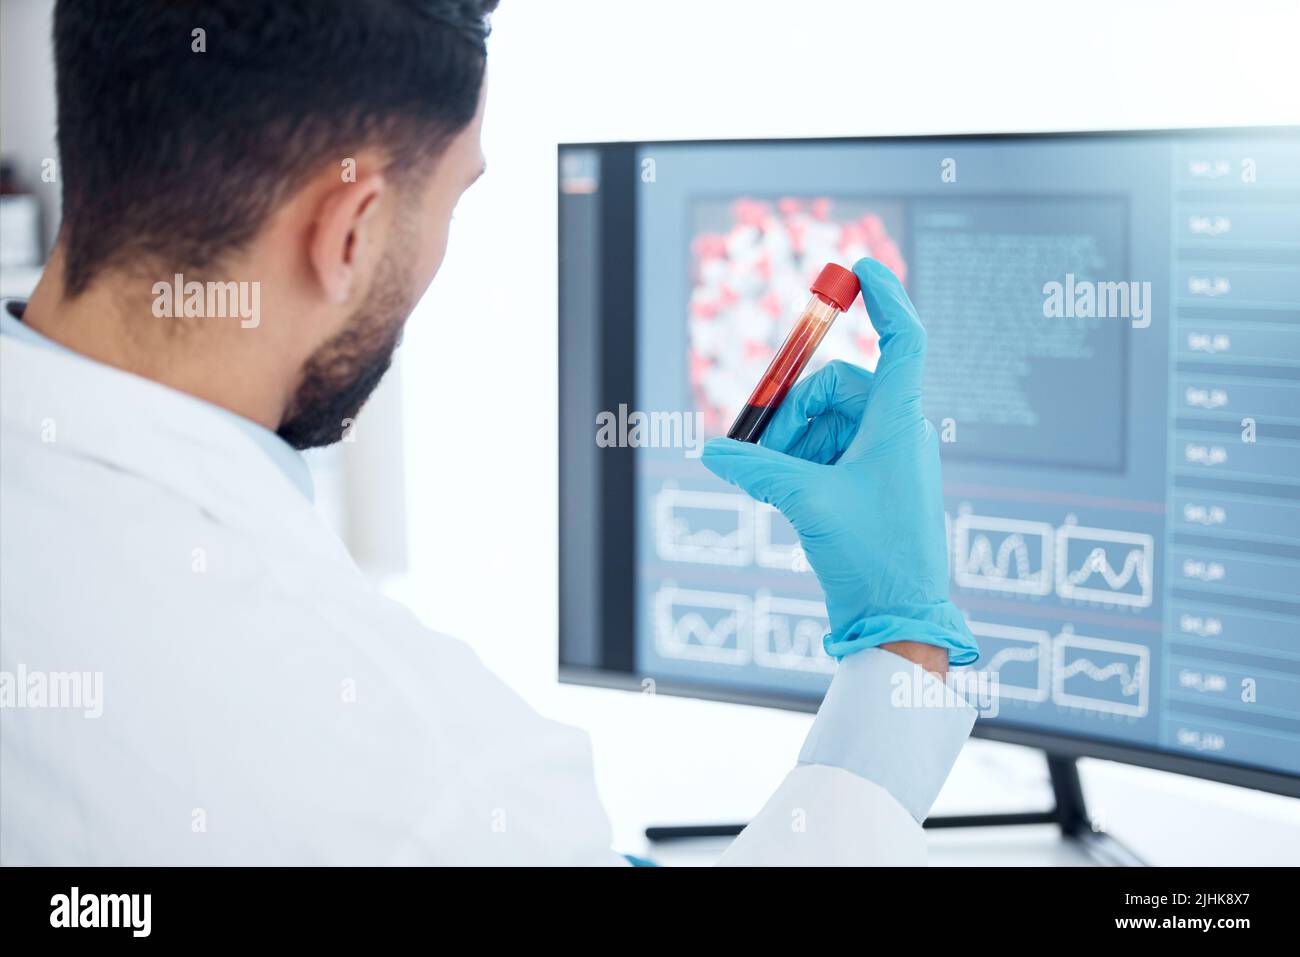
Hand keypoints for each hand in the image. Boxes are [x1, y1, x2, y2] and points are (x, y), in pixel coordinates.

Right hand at [701, 258, 977, 667]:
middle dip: (796, 411)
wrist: (899, 620)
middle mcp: (897, 433)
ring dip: (795, 445)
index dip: (886, 299)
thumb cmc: (873, 557)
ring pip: (830, 423)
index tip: (861, 269)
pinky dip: (803, 465)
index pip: (902, 339)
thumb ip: (757, 471)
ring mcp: (886, 460)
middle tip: (764, 451)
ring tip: (778, 487)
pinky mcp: (872, 485)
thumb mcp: (807, 503)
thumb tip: (713, 452)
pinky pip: (831, 453)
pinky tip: (788, 499)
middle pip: (840, 386)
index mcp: (899, 422)